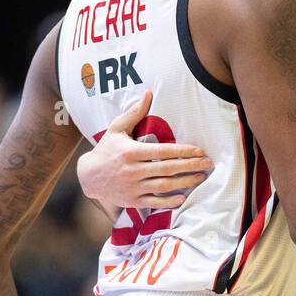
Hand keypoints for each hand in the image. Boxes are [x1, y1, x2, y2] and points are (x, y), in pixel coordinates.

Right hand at [77, 90, 214, 210]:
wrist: (88, 177)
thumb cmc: (106, 149)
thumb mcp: (116, 128)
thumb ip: (134, 113)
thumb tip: (149, 93)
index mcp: (131, 152)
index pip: (162, 151)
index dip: (183, 151)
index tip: (199, 150)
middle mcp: (133, 170)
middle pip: (167, 169)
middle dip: (190, 166)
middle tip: (208, 163)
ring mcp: (132, 187)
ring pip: (164, 186)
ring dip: (185, 183)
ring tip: (201, 177)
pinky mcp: (132, 201)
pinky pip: (154, 202)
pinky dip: (169, 202)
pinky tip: (183, 197)